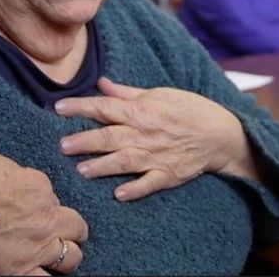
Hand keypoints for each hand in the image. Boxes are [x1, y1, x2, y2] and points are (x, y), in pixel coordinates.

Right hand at [0, 151, 88, 274]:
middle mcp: (45, 218)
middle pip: (75, 226)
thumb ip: (16, 178)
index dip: (45, 204)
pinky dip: (44, 276)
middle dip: (71, 228)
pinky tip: (39, 273)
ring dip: (67, 255)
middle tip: (62, 232)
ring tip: (58, 257)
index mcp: (39, 187)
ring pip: (72, 257)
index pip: (54, 198)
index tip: (33, 207)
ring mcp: (36, 247)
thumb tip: (19, 185)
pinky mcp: (19, 271)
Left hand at [55, 77, 258, 200]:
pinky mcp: (168, 174)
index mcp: (142, 110)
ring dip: (103, 166)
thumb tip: (101, 83)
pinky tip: (119, 194)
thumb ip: (127, 92)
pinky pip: (149, 184)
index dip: (81, 106)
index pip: (106, 106)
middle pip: (110, 136)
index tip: (58, 107)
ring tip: (81, 170)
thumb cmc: (189, 109)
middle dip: (85, 140)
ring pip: (125, 161)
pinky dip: (135, 189)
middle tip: (62, 146)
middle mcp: (146, 133)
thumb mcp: (159, 93)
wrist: (220, 133)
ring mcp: (156, 156)